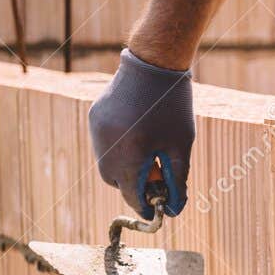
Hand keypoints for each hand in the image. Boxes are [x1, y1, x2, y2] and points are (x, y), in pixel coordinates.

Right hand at [88, 50, 194, 217]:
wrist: (153, 63)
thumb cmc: (172, 106)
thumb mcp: (181, 146)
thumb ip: (177, 181)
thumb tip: (174, 210)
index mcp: (129, 156)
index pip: (132, 196)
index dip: (145, 207)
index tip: (155, 212)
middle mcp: (107, 147)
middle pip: (116, 182)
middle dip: (134, 186)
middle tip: (156, 179)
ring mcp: (97, 132)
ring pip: (107, 164)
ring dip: (124, 168)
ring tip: (148, 154)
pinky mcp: (94, 118)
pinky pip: (103, 144)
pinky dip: (118, 149)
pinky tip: (136, 135)